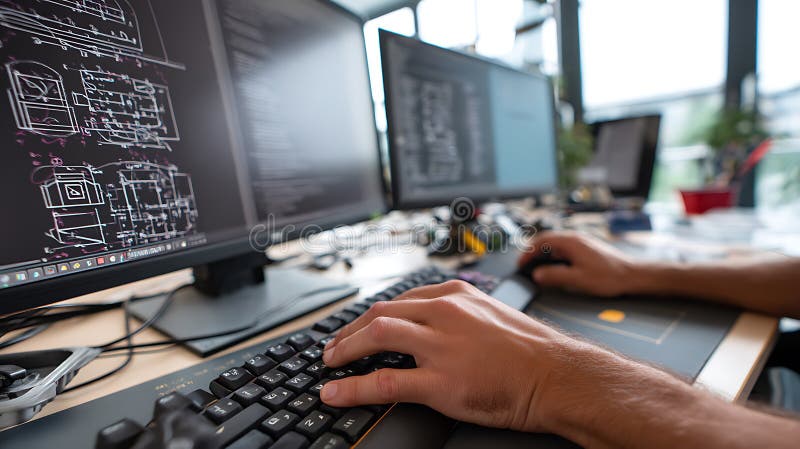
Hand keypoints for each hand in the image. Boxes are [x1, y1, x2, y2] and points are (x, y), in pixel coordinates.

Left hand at [319, 280, 575, 431]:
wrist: (558, 375)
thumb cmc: (531, 351)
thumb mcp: (491, 315)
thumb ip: (458, 316)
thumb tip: (431, 328)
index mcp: (455, 296)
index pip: (398, 300)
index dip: (370, 316)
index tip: (356, 328)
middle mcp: (444, 313)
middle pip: (380, 313)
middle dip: (349, 331)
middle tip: (333, 347)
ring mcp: (442, 346)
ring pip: (376, 336)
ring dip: (344, 350)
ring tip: (329, 364)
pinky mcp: (443, 381)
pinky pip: (386, 381)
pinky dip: (353, 387)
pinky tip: (336, 394)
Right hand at [520, 231, 636, 296]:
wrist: (633, 275)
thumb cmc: (608, 276)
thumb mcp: (578, 279)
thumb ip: (555, 276)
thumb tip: (537, 275)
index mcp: (570, 242)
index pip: (541, 241)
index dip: (528, 253)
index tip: (521, 265)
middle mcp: (575, 238)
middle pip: (547, 240)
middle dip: (533, 252)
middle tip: (525, 266)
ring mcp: (581, 242)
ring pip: (556, 245)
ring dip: (544, 254)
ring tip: (537, 267)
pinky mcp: (586, 249)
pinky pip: (564, 249)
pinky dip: (554, 256)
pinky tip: (555, 267)